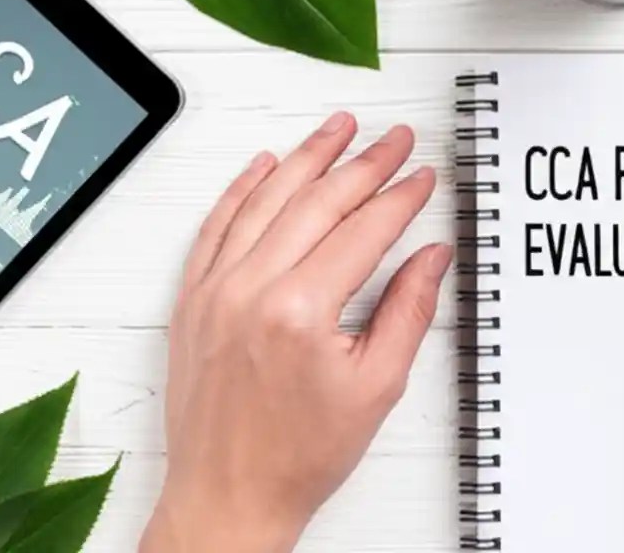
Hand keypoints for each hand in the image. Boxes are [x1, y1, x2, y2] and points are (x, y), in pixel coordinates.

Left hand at [140, 113, 451, 552]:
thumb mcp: (377, 387)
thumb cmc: (298, 455)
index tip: (423, 176)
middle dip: (363, 163)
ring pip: (266, 200)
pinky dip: (242, 189)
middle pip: (317, 202)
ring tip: (338, 128)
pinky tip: (264, 164)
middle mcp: (251, 289)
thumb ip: (409, 311)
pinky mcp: (191, 299)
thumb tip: (432, 255)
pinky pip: (216, 225)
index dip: (400, 197)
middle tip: (394, 137)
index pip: (363, 230)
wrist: (228, 495)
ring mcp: (214, 290)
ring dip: (306, 157)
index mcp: (302, 311)